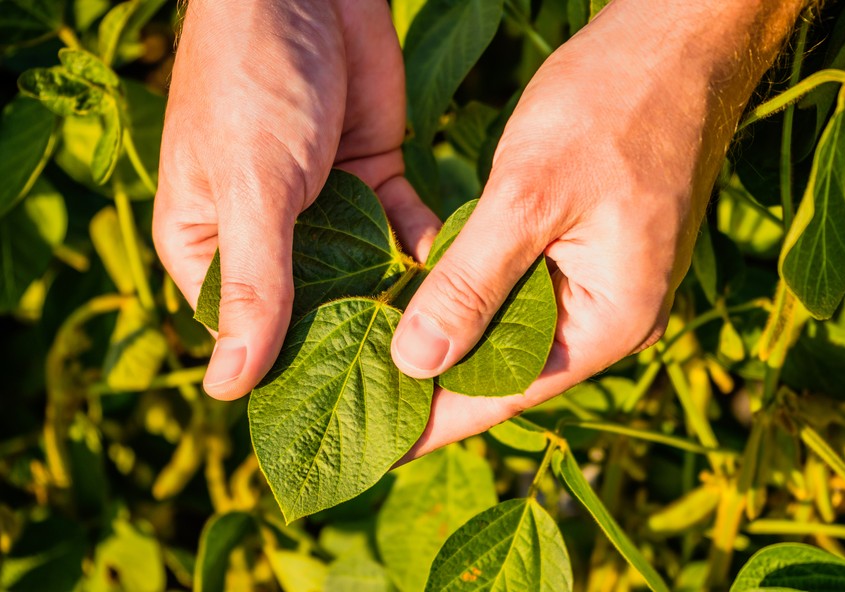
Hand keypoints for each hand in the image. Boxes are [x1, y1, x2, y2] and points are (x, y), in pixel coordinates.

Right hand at [153, 0, 438, 399]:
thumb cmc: (250, 82)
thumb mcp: (250, 189)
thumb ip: (251, 287)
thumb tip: (225, 391)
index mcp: (208, 246)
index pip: (248, 334)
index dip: (291, 374)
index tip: (347, 416)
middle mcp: (266, 238)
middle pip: (313, 312)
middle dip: (358, 344)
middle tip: (413, 395)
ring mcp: (325, 210)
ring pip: (365, 277)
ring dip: (402, 305)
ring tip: (447, 353)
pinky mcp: (373, 178)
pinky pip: (403, 231)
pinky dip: (427, 253)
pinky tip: (463, 281)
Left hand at [391, 0, 805, 456]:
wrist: (676, 42)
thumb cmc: (615, 105)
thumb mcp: (531, 195)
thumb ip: (472, 282)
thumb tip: (414, 363)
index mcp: (610, 321)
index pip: (504, 394)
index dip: (435, 422)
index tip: (373, 449)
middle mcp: (609, 317)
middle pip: (506, 370)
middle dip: (433, 384)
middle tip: (352, 402)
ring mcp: (599, 284)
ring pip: (508, 330)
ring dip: (447, 338)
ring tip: (370, 361)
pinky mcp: (586, 251)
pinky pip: (519, 291)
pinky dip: (469, 294)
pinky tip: (419, 298)